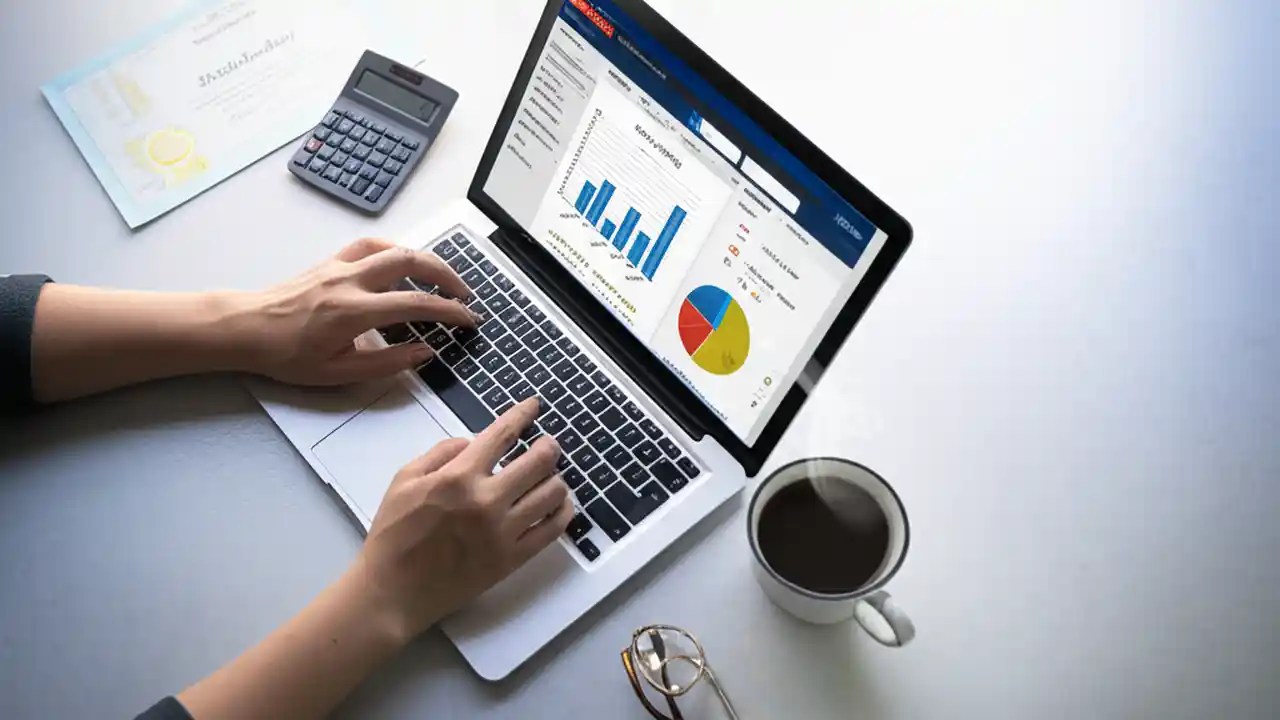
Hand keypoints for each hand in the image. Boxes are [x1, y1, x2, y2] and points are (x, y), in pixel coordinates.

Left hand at [233, 237, 480, 384]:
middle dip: (446, 274)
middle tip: (465, 293)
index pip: (415, 303)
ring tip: (442, 277)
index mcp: (354, 311)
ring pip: (394, 247)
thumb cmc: (286, 355)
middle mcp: (350, 281)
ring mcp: (340, 266)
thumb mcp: (337, 372)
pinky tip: (403, 261)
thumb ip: (386, 363)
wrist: (245, 328)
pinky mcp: (331, 261)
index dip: (449, 310)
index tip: (468, 318)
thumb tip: (424, 352)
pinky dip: (394, 249)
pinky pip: (371, 245)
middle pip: (411, 261)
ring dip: (425, 259)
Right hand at [354, 397, 574, 640]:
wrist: (392, 592)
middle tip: (549, 444)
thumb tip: (472, 443)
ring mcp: (503, 531)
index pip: (502, 434)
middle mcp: (487, 500)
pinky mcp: (512, 559)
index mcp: (459, 476)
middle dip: (549, 446)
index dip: (523, 414)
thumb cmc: (392, 534)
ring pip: (552, 494)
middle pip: (539, 461)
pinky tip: (559, 505)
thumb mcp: (403, 480)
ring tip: (550, 477)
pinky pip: (552, 531)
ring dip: (556, 478)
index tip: (534, 404)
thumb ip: (439, 453)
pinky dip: (562, 512)